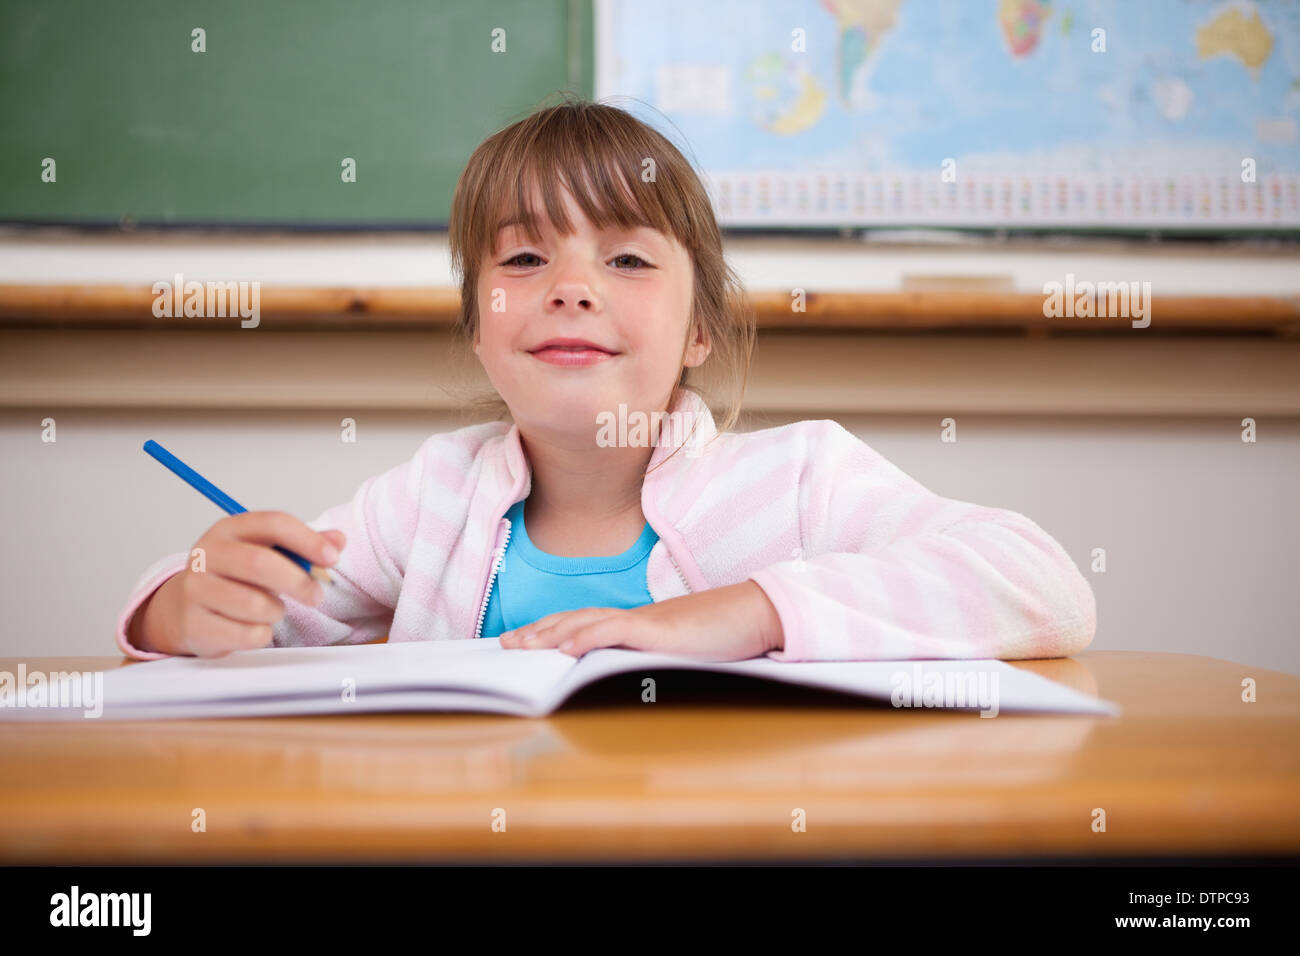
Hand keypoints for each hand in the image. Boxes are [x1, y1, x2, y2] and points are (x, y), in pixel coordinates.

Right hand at [132, 511, 345, 657]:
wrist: (182, 610)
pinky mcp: (194, 624)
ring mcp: (195, 590)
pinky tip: (253, 627)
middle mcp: (207, 555)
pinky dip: (261, 634)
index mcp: (229, 529)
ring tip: (273, 610)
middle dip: (297, 581)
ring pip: (254, 604)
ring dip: (277, 611)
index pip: (273, 523)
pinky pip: (246, 635)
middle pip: (260, 563)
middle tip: (316, 596)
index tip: (332, 557)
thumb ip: (303, 545)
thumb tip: (338, 540)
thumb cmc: (234, 577)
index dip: (307, 539)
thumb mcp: (265, 552)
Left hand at [497, 580, 783, 660]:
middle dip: (537, 633)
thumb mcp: (683, 654)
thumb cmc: (727, 636)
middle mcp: (636, 619)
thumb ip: (656, 662)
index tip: (525, 642)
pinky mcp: (658, 630)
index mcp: (640, 626)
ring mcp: (646, 622)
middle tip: (505, 644)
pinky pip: (615, 630)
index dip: (553, 631)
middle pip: (575, 620)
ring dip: (550, 633)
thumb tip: (636, 683)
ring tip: (520, 644)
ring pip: (586, 622)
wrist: (758, 614)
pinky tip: (565, 645)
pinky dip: (587, 636)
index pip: (586, 625)